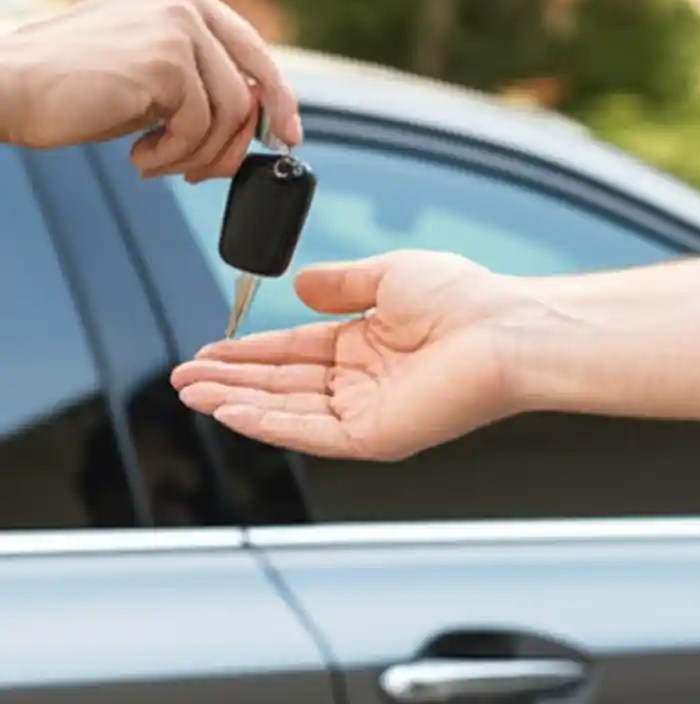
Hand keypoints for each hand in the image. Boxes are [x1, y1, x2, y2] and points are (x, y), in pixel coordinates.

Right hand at [1, 0, 300, 180]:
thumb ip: (203, 80)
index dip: (277, 97)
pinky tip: (140, 157)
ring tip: (158, 162)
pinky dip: (174, 156)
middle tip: (208, 172)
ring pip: (230, 113)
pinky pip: (200, 129)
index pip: (251, 48)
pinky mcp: (166, 61)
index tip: (288, 136)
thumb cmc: (75, 88)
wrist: (10, 89)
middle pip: (250, 85)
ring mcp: (176, 25)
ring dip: (199, 154)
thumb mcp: (153, 75)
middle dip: (241, 140)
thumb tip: (264, 119)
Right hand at [170, 252, 530, 460]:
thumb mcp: (388, 275)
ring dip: (238, 401)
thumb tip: (299, 283)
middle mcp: (366, 382)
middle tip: (184, 376)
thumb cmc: (465, 299)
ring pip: (289, 409)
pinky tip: (230, 410)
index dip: (250, 351)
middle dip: (232, 379)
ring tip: (192, 391)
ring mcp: (370, 412)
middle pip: (283, 383)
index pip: (295, 352)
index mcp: (369, 345)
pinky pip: (310, 432)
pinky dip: (268, 423)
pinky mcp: (376, 437)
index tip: (208, 350)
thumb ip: (340, 283)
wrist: (503, 329)